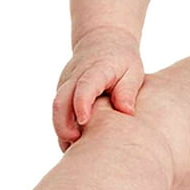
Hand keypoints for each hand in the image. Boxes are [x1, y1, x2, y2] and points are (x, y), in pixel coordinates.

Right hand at [53, 26, 144, 150]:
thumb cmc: (122, 59)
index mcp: (96, 69)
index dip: (81, 103)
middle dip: (63, 125)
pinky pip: (59, 112)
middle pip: (61, 101)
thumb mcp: (133, 70)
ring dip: (62, 130)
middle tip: (75, 143)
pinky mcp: (63, 92)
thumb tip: (126, 113)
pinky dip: (64, 127)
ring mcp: (66, 84)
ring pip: (57, 109)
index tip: (84, 121)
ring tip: (74, 149)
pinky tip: (74, 144)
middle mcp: (75, 76)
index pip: (85, 86)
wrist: (103, 40)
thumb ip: (128, 90)